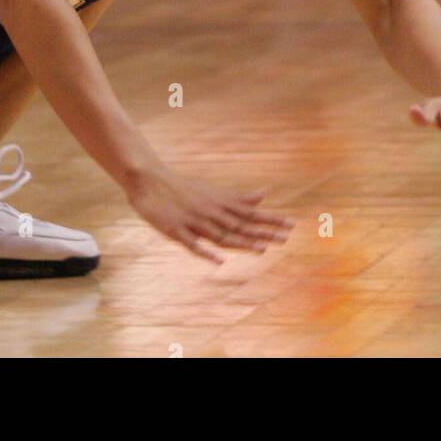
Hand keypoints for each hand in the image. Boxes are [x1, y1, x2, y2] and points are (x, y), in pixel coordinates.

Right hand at [125, 165, 294, 263]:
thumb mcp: (213, 192)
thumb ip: (239, 198)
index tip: (292, 225)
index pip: (251, 213)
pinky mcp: (176, 230)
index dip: (271, 219)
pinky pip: (192, 244)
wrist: (149, 179)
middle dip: (264, 231)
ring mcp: (194, 221)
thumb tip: (264, 194)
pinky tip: (220, 260)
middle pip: (241, 224)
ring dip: (242, 241)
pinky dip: (206, 251)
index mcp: (221, 203)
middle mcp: (211, 211)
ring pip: (221, 234)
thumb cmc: (184, 188)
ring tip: (263, 249)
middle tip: (287, 238)